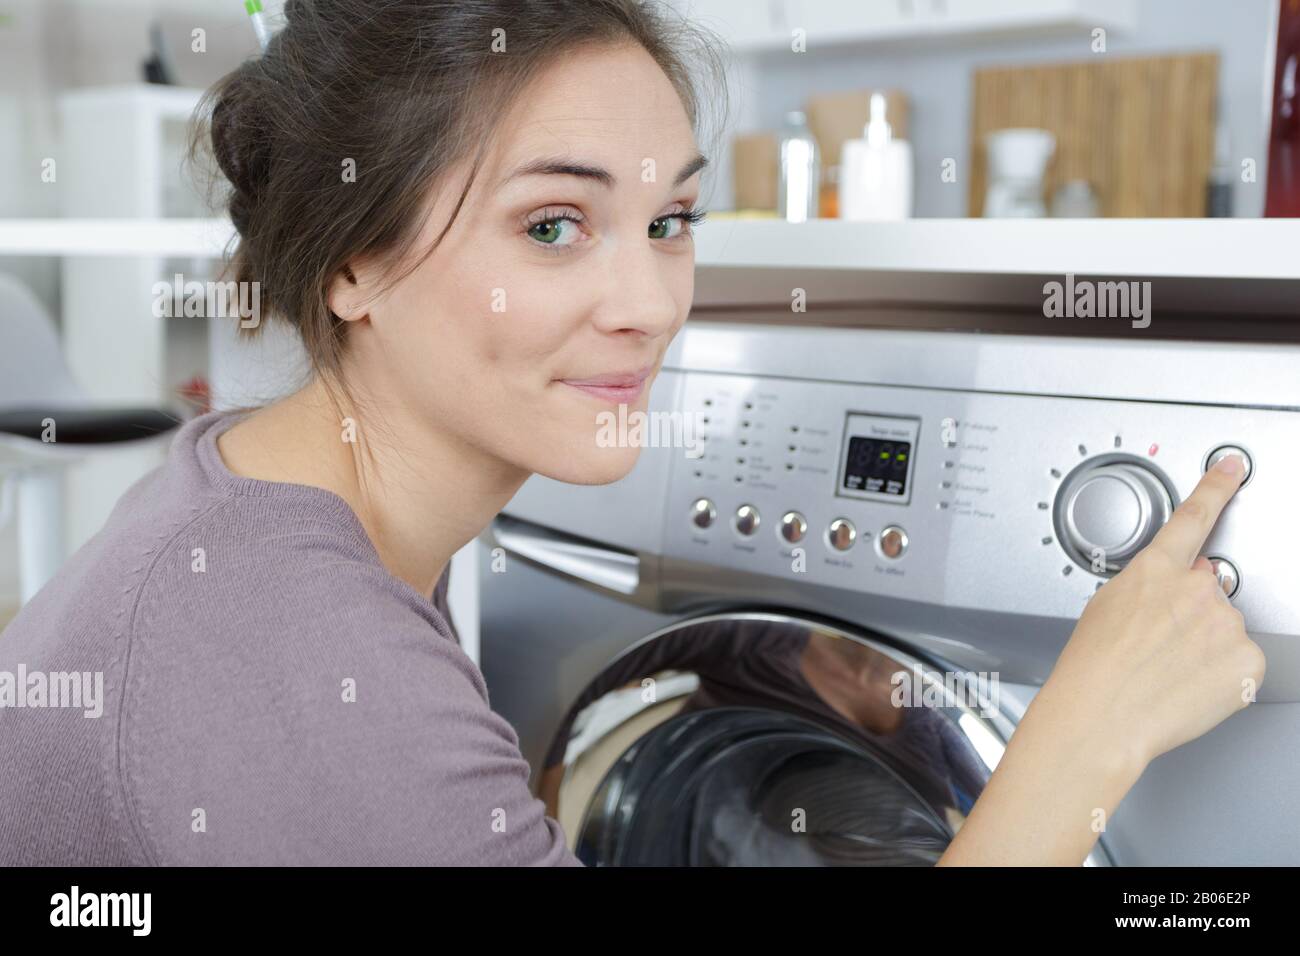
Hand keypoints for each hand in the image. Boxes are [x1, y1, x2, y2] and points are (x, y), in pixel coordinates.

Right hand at [1035, 452, 1265, 773]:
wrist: (1102, 716)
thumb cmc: (1092, 667)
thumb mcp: (1105, 605)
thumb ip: (1149, 583)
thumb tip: (1176, 585)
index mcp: (1157, 569)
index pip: (1194, 516)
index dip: (1217, 486)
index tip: (1233, 467)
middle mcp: (1197, 589)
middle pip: (1209, 589)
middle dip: (1192, 611)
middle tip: (1160, 643)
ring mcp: (1226, 623)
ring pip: (1225, 628)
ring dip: (1205, 645)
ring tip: (1168, 670)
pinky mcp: (1247, 660)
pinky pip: (1241, 662)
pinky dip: (1221, 676)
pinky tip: (1189, 685)